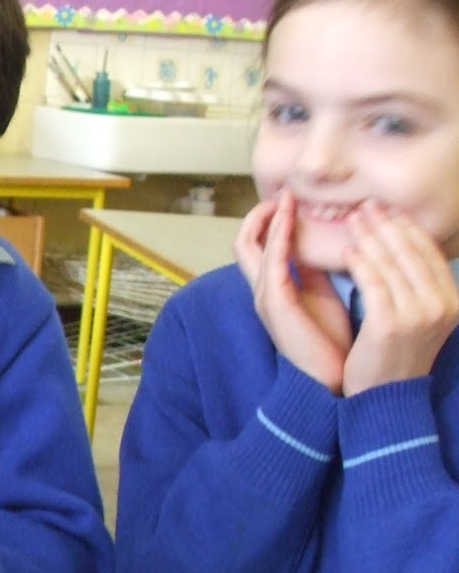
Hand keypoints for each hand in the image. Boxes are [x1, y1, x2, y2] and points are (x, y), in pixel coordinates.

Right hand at [234, 192, 350, 391]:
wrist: (327, 379)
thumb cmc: (328, 341)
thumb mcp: (323, 295)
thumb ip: (315, 269)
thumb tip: (323, 241)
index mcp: (273, 289)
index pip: (257, 247)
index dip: (267, 221)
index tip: (290, 201)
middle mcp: (262, 290)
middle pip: (243, 242)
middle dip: (259, 215)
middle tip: (283, 194)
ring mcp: (264, 296)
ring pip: (251, 245)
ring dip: (270, 219)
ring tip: (286, 198)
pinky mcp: (275, 302)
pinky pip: (271, 260)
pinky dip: (279, 236)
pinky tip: (291, 219)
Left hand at [342, 202, 458, 395]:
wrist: (383, 396)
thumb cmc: (393, 353)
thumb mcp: (418, 317)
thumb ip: (417, 286)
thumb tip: (401, 243)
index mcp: (453, 301)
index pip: (429, 254)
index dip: (406, 228)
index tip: (387, 210)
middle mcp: (442, 306)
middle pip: (411, 253)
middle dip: (386, 225)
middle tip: (365, 206)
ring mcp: (418, 315)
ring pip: (391, 263)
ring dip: (370, 237)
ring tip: (352, 221)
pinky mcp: (389, 323)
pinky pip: (373, 282)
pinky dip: (360, 263)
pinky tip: (347, 250)